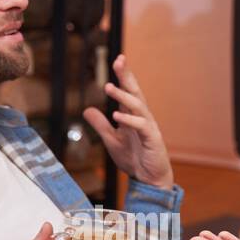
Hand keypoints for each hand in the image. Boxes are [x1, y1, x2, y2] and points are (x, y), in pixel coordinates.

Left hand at [82, 54, 173, 190]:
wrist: (149, 180)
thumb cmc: (134, 159)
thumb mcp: (111, 140)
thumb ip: (101, 125)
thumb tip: (87, 109)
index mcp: (132, 116)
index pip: (128, 92)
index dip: (123, 76)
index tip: (118, 59)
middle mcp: (142, 118)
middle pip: (135, 92)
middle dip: (127, 76)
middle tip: (119, 60)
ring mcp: (148, 127)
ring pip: (137, 106)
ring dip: (123, 96)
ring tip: (108, 87)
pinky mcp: (152, 139)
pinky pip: (141, 126)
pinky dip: (129, 119)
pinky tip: (116, 115)